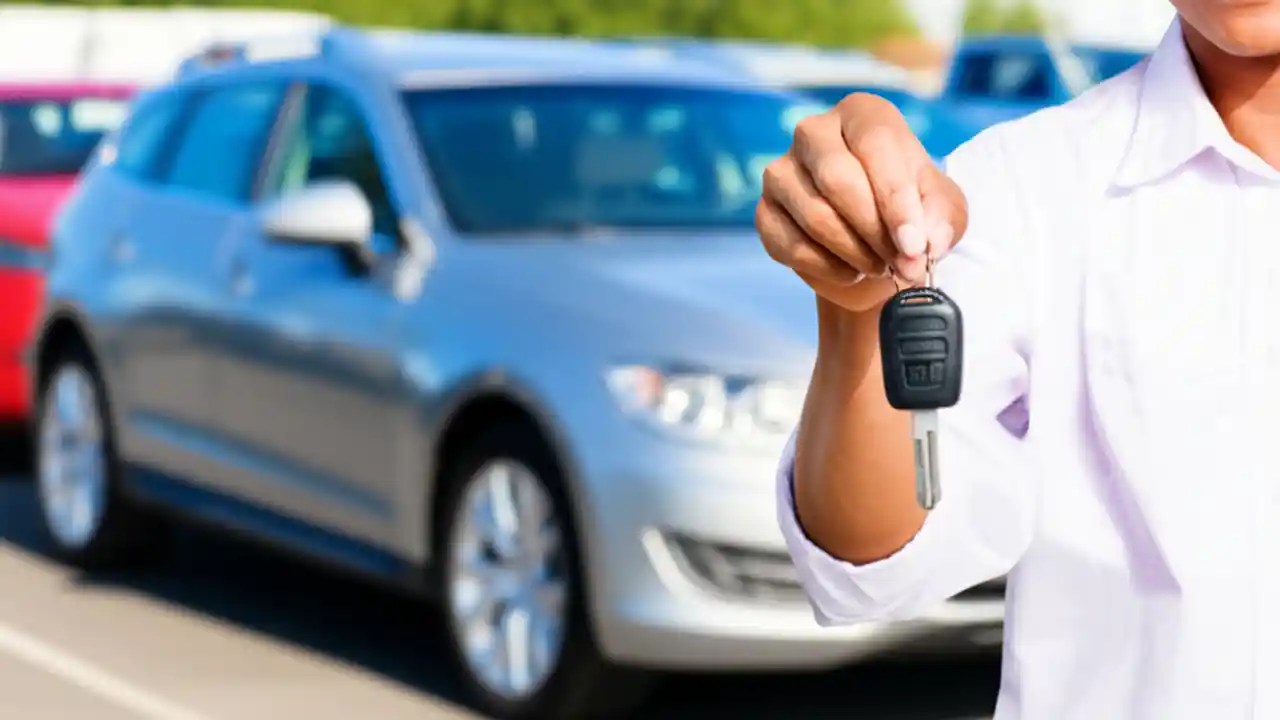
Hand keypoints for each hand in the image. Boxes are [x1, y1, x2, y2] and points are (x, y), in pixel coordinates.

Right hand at [756, 93, 968, 312]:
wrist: (871, 245)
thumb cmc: (907, 213)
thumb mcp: (941, 210)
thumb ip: (941, 218)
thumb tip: (926, 241)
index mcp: (862, 114)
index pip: (875, 145)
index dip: (896, 199)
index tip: (914, 245)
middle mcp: (814, 132)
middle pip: (837, 179)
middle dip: (874, 230)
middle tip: (901, 262)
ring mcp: (781, 171)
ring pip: (815, 216)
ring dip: (855, 253)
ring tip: (880, 266)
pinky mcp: (765, 211)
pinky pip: (790, 244)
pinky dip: (827, 267)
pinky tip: (850, 270)